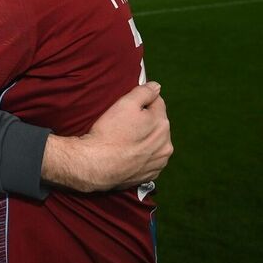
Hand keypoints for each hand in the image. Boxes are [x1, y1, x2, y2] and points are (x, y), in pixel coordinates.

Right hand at [41, 82, 171, 191]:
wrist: (95, 165)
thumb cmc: (109, 132)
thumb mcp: (125, 103)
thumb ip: (144, 92)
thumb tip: (156, 87)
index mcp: (162, 124)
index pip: (157, 102)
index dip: (142, 102)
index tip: (127, 107)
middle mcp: (166, 144)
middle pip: (157, 124)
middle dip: (145, 121)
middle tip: (123, 124)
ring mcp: (159, 162)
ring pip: (154, 142)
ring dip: (145, 139)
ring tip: (125, 140)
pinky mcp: (150, 175)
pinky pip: (148, 159)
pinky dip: (141, 156)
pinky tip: (127, 154)